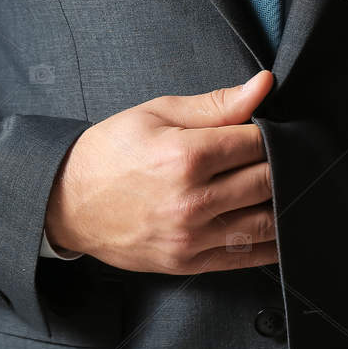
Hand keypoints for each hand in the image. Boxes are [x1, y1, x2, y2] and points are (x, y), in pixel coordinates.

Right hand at [44, 71, 277, 273]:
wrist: (66, 201)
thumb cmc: (111, 152)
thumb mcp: (158, 114)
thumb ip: (217, 104)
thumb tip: (264, 84)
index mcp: (186, 156)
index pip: (258, 144)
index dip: (269, 135)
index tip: (265, 133)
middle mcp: (193, 201)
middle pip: (268, 181)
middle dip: (278, 166)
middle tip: (275, 159)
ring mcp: (192, 237)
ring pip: (267, 222)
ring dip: (281, 204)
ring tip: (276, 189)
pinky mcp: (189, 263)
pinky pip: (247, 257)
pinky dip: (272, 243)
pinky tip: (278, 227)